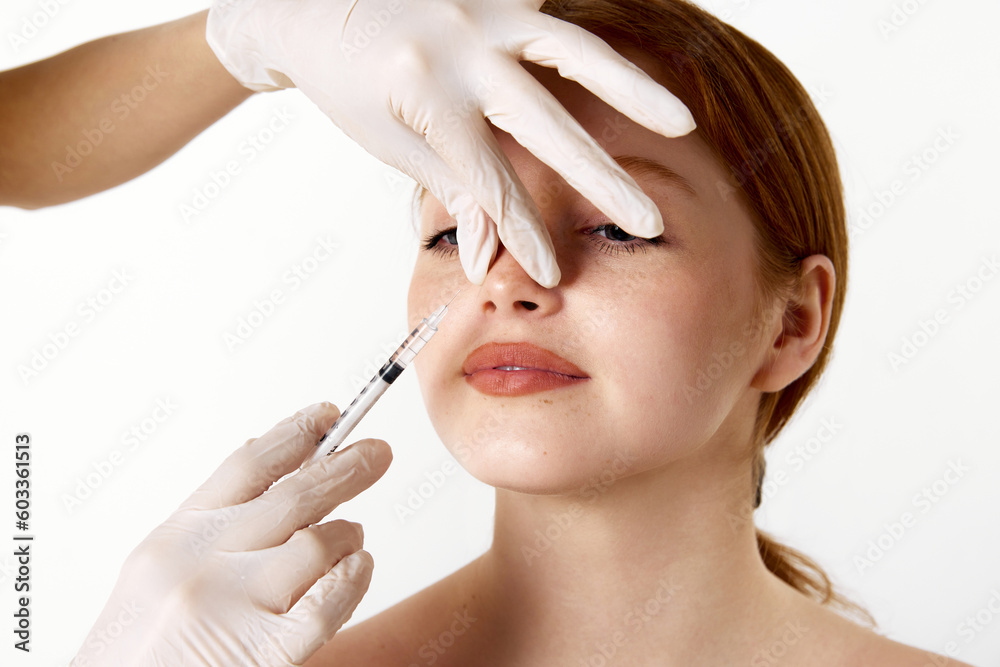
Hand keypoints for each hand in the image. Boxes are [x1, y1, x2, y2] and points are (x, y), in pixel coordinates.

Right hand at [71, 402, 391, 665]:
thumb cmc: (140, 647)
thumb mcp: (158, 569)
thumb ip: (213, 520)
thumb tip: (273, 456)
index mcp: (176, 537)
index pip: (248, 466)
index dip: (295, 433)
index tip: (328, 415)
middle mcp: (201, 564)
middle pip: (293, 495)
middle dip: (345, 467)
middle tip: (378, 453)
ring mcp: (230, 607)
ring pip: (317, 545)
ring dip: (348, 535)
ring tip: (352, 539)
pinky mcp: (260, 654)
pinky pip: (326, 605)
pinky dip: (352, 580)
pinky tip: (359, 569)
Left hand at [206, 0, 694, 287]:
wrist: (305, 0)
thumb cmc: (344, 78)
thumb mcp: (389, 140)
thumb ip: (450, 185)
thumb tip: (491, 254)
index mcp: (426, 95)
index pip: (490, 180)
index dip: (523, 232)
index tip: (555, 271)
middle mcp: (461, 48)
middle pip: (546, 124)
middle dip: (600, 178)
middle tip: (648, 221)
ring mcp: (482, 9)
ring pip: (573, 51)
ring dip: (631, 89)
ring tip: (680, 124)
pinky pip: (554, 8)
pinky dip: (593, 42)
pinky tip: (640, 60)